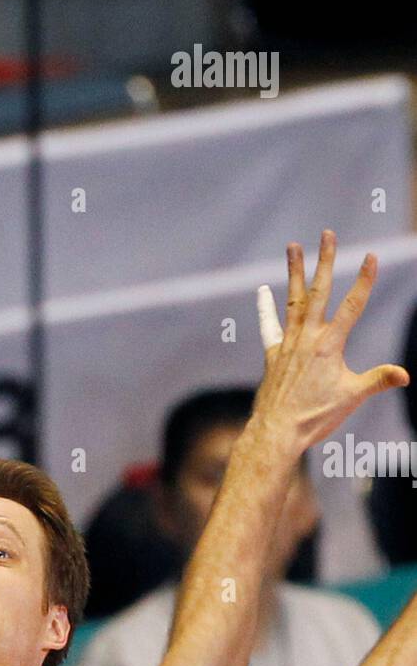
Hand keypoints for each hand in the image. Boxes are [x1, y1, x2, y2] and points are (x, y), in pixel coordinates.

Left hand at [255, 230, 407, 448]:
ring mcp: (288, 344)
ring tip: (294, 246)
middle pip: (319, 291)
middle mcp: (307, 337)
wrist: (278, 431)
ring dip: (295, 273)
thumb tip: (406, 376)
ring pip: (294, 301)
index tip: (371, 256)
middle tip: (328, 234)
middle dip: (326, 261)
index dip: (364, 280)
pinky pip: (270, 326)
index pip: (352, 305)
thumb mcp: (353, 397)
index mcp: (330, 344)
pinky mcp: (273, 355)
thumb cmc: (316, 416)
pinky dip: (266, 308)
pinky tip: (262, 290)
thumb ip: (379, 380)